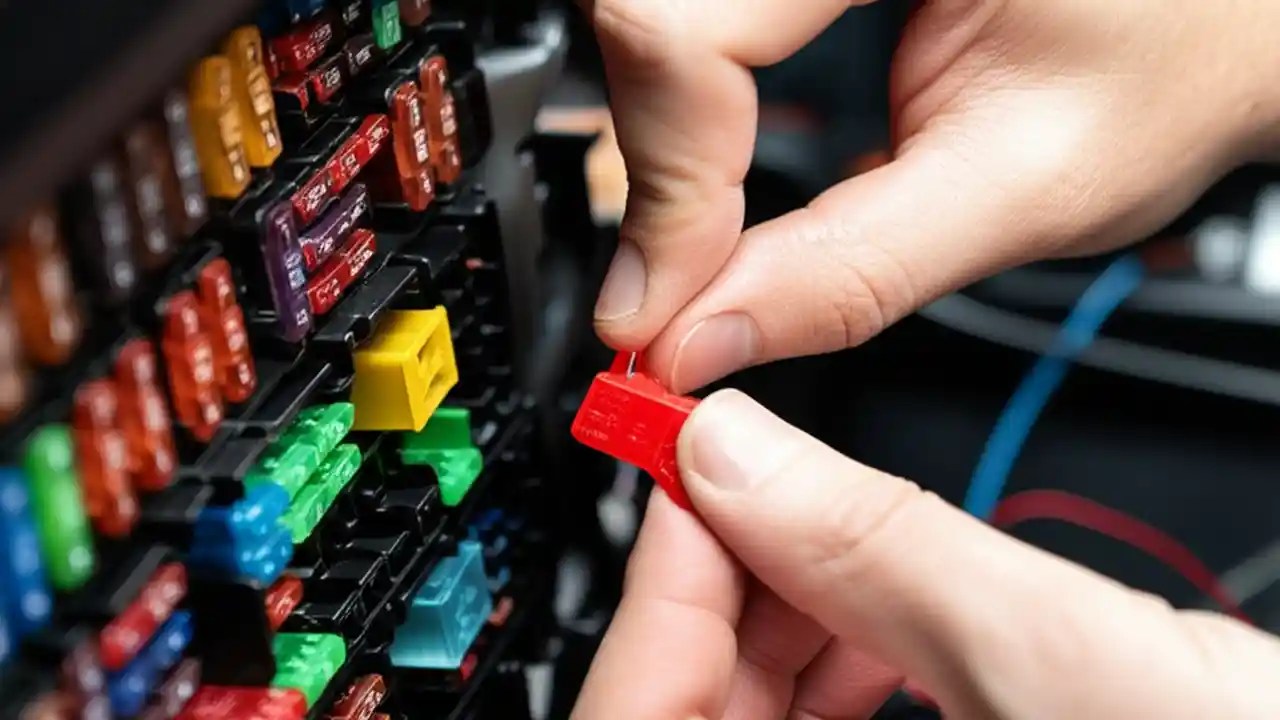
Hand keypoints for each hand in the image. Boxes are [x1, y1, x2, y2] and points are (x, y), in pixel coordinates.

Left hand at [572, 390, 1279, 719]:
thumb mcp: (1058, 657)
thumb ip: (879, 549)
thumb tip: (737, 451)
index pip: (644, 716)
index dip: (665, 577)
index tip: (690, 464)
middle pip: (694, 708)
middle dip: (731, 584)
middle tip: (761, 478)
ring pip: (759, 714)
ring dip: (786, 614)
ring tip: (829, 529)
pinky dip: (842, 660)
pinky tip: (883, 611)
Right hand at [585, 0, 1279, 392]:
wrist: (1232, 7)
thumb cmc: (1180, 58)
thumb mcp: (1026, 186)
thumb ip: (852, 269)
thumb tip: (700, 332)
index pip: (687, 23)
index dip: (666, 176)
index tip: (665, 304)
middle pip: (645, 13)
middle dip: (654, 160)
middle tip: (675, 283)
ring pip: (647, 13)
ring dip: (659, 133)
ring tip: (700, 236)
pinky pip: (688, 11)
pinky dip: (682, 100)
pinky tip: (713, 166)